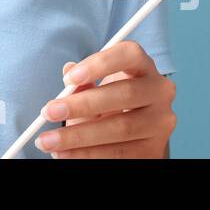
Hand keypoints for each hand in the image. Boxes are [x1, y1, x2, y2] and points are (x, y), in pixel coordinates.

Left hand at [34, 40, 175, 158]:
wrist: (132, 134)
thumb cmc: (109, 102)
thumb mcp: (96, 88)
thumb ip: (82, 82)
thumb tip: (68, 72)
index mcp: (143, 66)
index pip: (129, 54)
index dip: (100, 63)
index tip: (69, 79)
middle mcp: (159, 91)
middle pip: (125, 93)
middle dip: (82, 104)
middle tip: (49, 112)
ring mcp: (160, 122)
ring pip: (121, 128)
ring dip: (79, 136)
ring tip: (49, 140)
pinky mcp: (154, 149)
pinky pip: (119, 153)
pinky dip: (88, 155)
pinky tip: (65, 154)